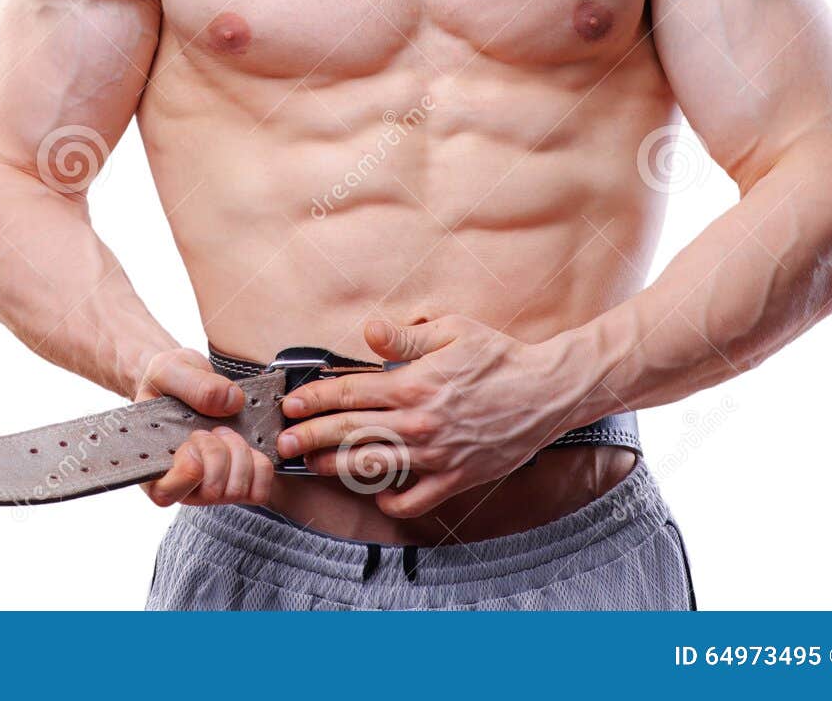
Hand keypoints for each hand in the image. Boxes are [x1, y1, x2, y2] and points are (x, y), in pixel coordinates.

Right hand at [134, 347, 275, 508]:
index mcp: (153, 467)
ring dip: (239, 453)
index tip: (191, 438)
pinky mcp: (237, 483)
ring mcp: (211, 489)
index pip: (164, 494)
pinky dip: (260, 464)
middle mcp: (181, 486)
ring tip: (225, 430)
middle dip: (218, 451)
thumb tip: (230, 402)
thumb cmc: (167, 384)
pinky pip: (259, 490)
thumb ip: (192, 384)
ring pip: (236, 491)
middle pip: (210, 491)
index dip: (186, 471)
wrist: (185, 382)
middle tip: (211, 427)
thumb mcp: (169, 371)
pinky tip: (247, 443)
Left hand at [276, 316, 573, 517]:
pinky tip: (376, 493)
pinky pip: (415, 498)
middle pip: (351, 432)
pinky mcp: (457, 477)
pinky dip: (392, 500)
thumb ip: (406, 335)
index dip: (315, 399)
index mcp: (414, 384)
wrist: (547, 392)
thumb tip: (368, 331)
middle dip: (310, 438)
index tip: (291, 405)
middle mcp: (419, 423)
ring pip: (374, 466)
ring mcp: (437, 454)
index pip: (350, 393)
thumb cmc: (500, 358)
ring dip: (337, 467)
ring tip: (313, 465)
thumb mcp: (453, 331)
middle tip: (284, 444)